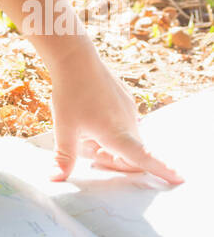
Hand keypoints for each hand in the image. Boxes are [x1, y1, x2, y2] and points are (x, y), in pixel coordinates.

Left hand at [48, 44, 183, 184]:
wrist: (75, 58)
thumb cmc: (70, 94)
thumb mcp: (64, 129)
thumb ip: (65, 158)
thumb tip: (56, 179)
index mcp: (117, 134)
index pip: (144, 158)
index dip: (162, 169)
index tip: (179, 177)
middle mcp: (129, 122)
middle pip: (129, 154)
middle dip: (110, 159)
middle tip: (83, 148)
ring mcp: (129, 109)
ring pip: (125, 137)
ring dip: (108, 143)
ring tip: (83, 130)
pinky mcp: (126, 99)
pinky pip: (123, 122)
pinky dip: (110, 128)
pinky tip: (89, 114)